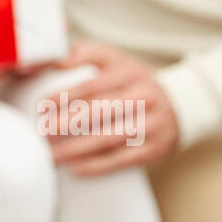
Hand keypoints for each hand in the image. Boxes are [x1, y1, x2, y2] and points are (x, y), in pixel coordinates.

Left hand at [44, 41, 178, 175]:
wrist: (179, 104)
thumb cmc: (132, 80)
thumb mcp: (114, 59)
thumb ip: (84, 53)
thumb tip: (55, 61)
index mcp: (129, 72)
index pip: (92, 85)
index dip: (64, 97)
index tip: (42, 106)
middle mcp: (144, 97)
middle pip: (99, 113)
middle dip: (66, 124)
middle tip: (42, 132)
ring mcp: (152, 124)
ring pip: (108, 138)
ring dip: (76, 149)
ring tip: (52, 154)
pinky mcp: (156, 148)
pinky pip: (122, 159)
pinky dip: (96, 166)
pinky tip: (75, 168)